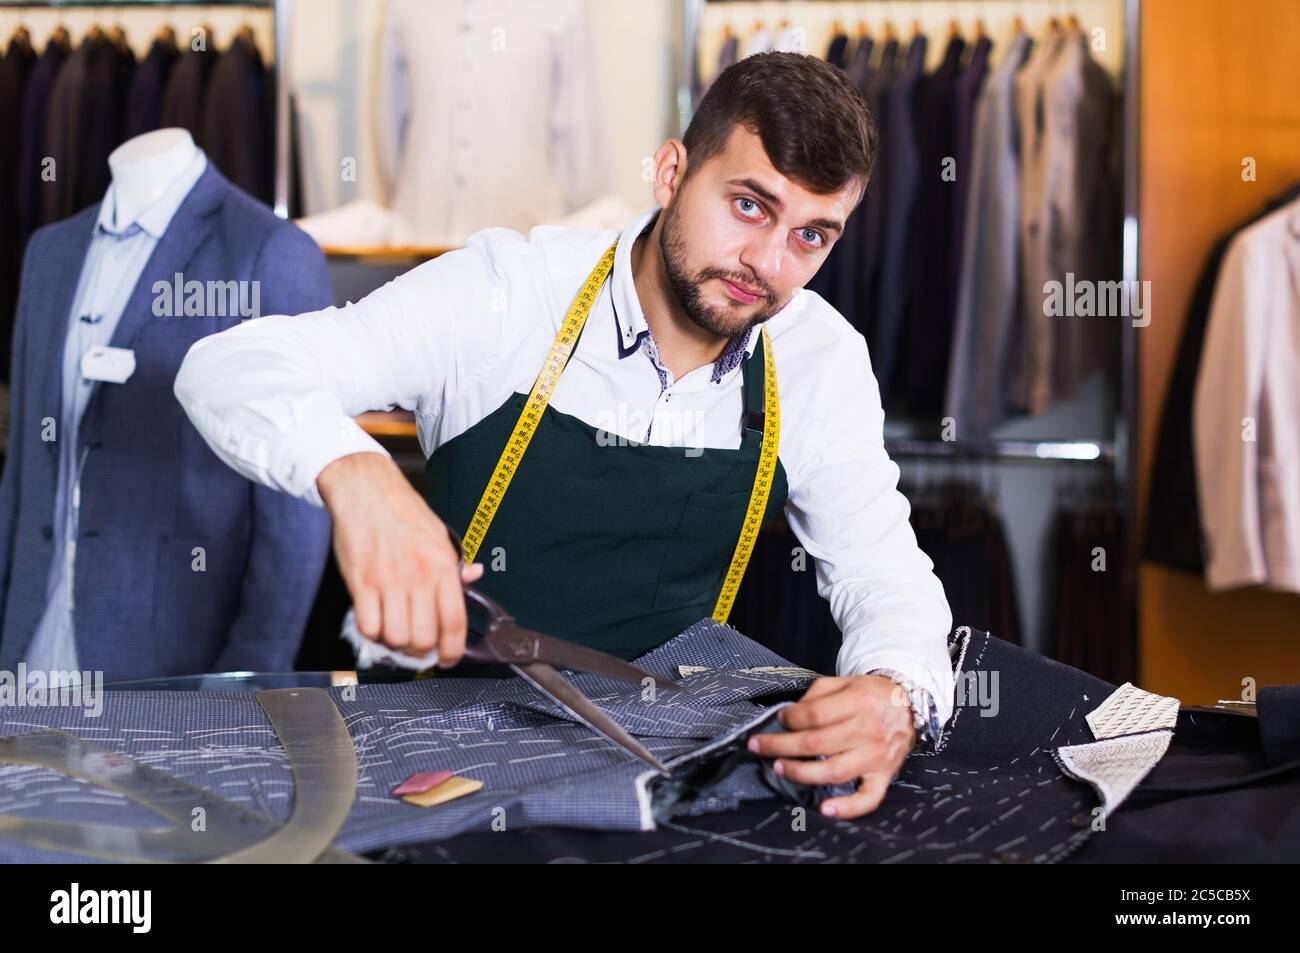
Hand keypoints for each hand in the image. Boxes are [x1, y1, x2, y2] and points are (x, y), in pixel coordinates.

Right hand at [317, 452, 484, 665]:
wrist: (366, 490)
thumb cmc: (403, 512)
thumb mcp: (439, 535)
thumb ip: (455, 562)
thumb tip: (475, 576)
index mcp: (443, 566)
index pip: (455, 622)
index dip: (453, 650)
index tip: (448, 658)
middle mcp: (419, 577)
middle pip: (424, 639)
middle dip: (420, 651)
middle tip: (415, 645)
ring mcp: (389, 581)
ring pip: (396, 638)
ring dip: (394, 643)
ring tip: (393, 631)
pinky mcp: (361, 583)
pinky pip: (368, 626)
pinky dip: (370, 632)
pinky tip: (374, 620)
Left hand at [746, 674, 915, 819]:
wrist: (907, 706)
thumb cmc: (868, 694)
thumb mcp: (843, 682)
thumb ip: (815, 696)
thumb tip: (789, 717)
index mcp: (858, 702)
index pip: (814, 714)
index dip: (789, 718)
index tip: (778, 719)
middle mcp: (868, 730)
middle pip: (816, 743)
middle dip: (780, 746)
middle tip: (759, 746)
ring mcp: (876, 756)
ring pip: (834, 771)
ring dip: (801, 773)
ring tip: (779, 768)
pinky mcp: (884, 776)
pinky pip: (868, 799)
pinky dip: (847, 809)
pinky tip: (825, 810)